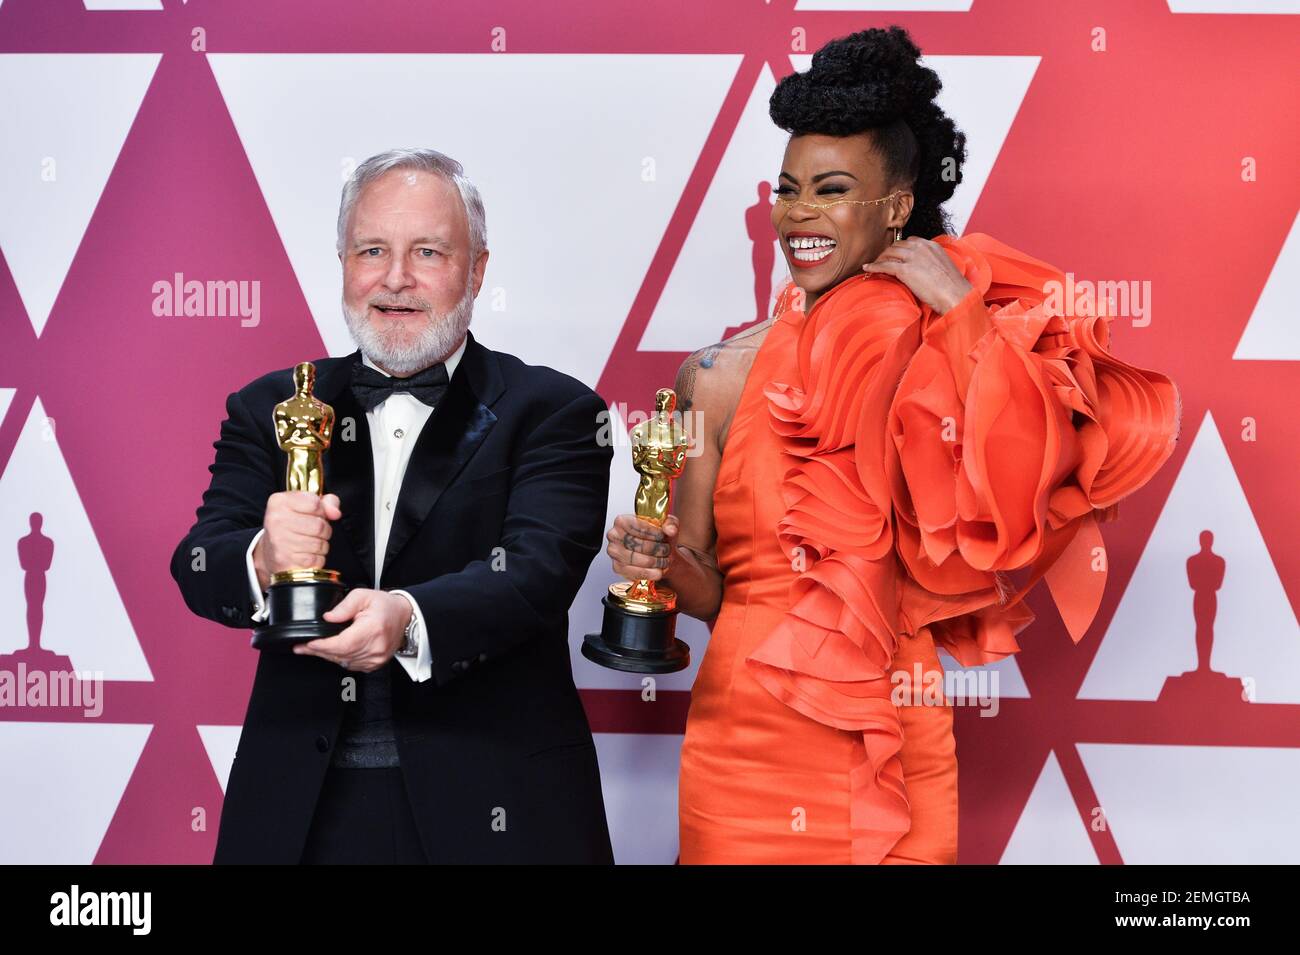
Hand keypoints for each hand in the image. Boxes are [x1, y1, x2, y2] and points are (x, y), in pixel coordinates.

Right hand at [253, 491, 341, 589]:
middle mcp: (276, 520)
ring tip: (308, 543)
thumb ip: (327, 502)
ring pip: (320, 544)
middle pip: (320, 525)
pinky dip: (316, 559)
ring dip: (321, 546)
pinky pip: (316, 560)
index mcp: (279, 502)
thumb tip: (335, 513)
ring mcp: (279, 541)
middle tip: (313, 532)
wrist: (269, 551)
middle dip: (324, 530)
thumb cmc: (291, 526)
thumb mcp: (306, 506)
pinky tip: (305, 555)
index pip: (315, 503)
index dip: (321, 511)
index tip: (315, 514)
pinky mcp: (285, 561)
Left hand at [293, 588, 411, 671]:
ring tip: (311, 649)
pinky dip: (339, 659)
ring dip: (327, 656)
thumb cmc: (385, 605)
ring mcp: (376, 658)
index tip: (307, 644)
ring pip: (344, 662)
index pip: (343, 644)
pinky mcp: (375, 664)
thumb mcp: (363, 595)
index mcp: (373, 629)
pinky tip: (330, 652)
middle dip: (319, 651)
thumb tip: (327, 618)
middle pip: (341, 655)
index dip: (323, 646)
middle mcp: (376, 647)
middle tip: (301, 647)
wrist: (404, 616)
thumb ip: (344, 606)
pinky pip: (351, 665)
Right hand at [606, 514, 676, 582]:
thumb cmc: (658, 536)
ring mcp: (615, 552)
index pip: (637, 526)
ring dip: (654, 562)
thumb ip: (671, 523)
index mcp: (622, 521)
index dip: (653, 533)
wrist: (657, 552)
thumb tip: (670, 529)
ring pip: (636, 559)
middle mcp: (614, 536)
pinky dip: (648, 574)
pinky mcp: (618, 567)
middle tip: (666, 550)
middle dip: (656, 549)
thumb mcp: (668, 525)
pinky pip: (633, 573)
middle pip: (637, 544)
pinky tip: (658, 572)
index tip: (663, 536)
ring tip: (665, 561)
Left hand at [863, 236, 972, 313]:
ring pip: (889, 253)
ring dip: (880, 258)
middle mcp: (921, 248)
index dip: (900, 249)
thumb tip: (925, 271)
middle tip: (881, 260)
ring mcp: (912, 257)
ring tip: (874, 264)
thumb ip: (932, 263)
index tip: (895, 255)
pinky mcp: (905, 270)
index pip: (910, 242)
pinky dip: (874, 266)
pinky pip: (885, 265)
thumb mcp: (943, 268)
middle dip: (888, 252)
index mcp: (932, 245)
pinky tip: (867, 268)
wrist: (956, 295)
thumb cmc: (953, 287)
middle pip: (897, 245)